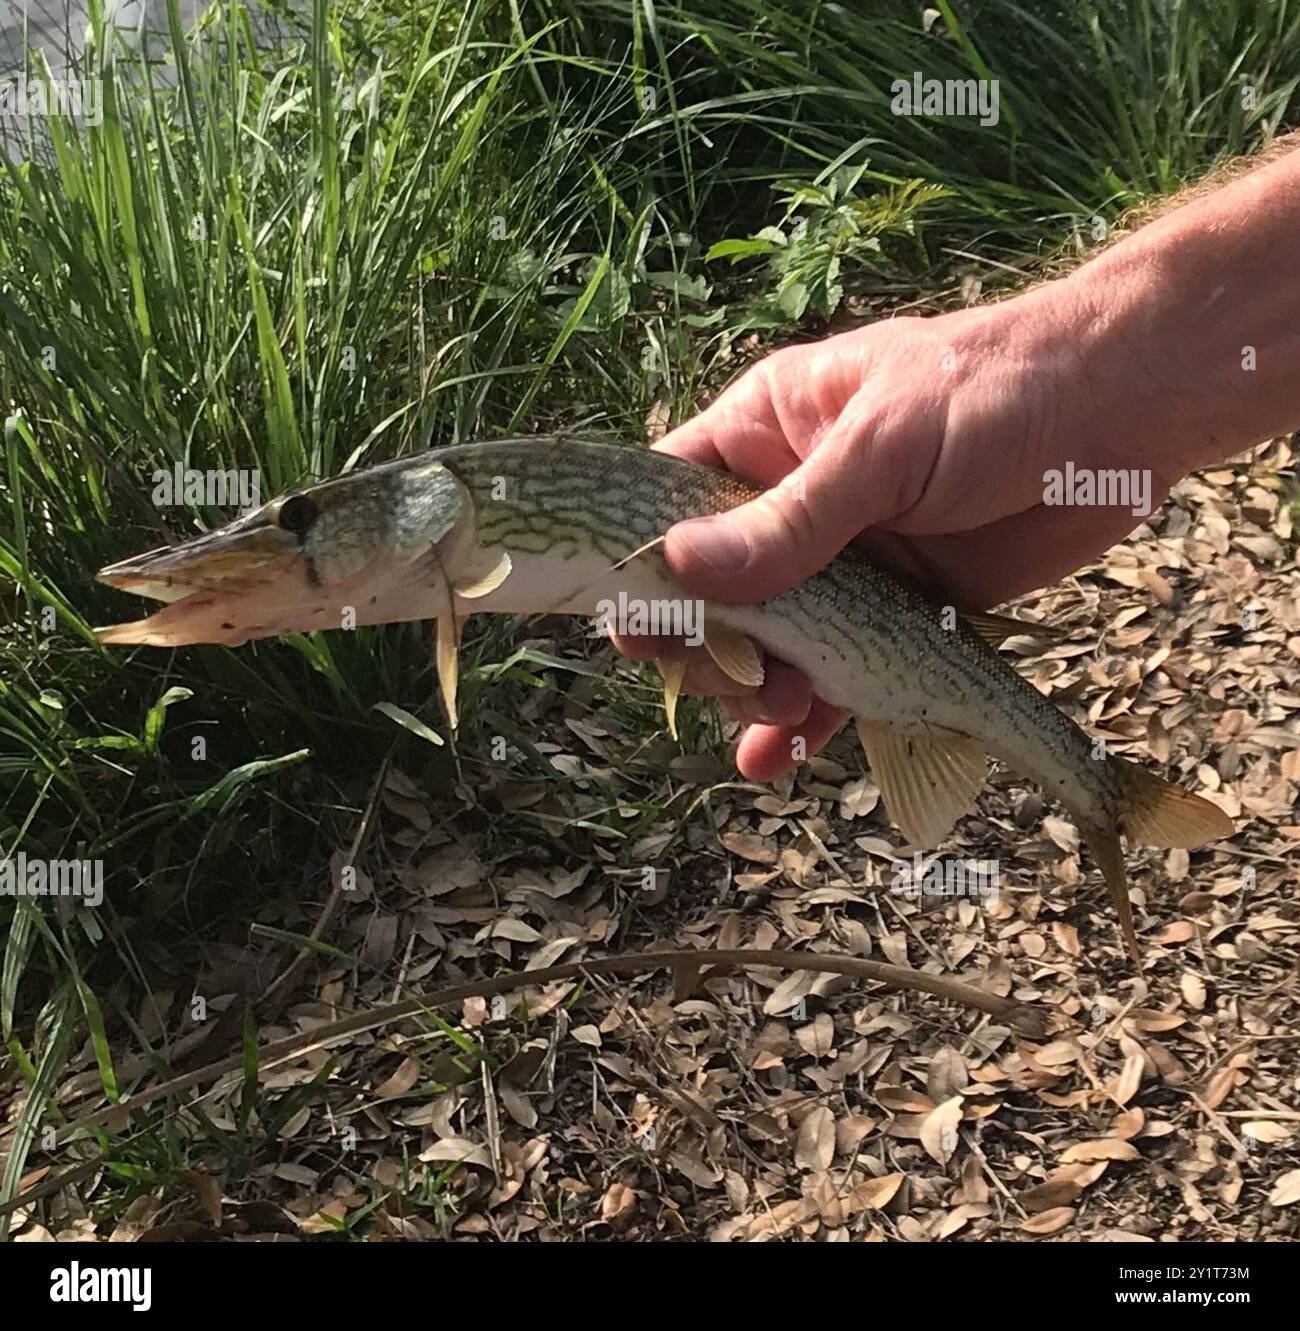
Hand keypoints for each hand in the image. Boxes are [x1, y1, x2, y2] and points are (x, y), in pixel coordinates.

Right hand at [615, 288, 1184, 779]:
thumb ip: (789, 519)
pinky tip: (784, 756)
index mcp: (764, 435)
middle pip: (709, 593)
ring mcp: (841, 564)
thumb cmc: (993, 390)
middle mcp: (788, 502)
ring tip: (785, 715)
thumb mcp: (882, 445)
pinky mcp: (894, 613)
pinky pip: (837, 673)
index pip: (667, 501)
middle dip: (712, 647)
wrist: (1121, 413)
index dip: (643, 566)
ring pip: (769, 645)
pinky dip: (810, 716)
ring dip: (760, 690)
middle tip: (743, 678)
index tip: (640, 630)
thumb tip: (677, 569)